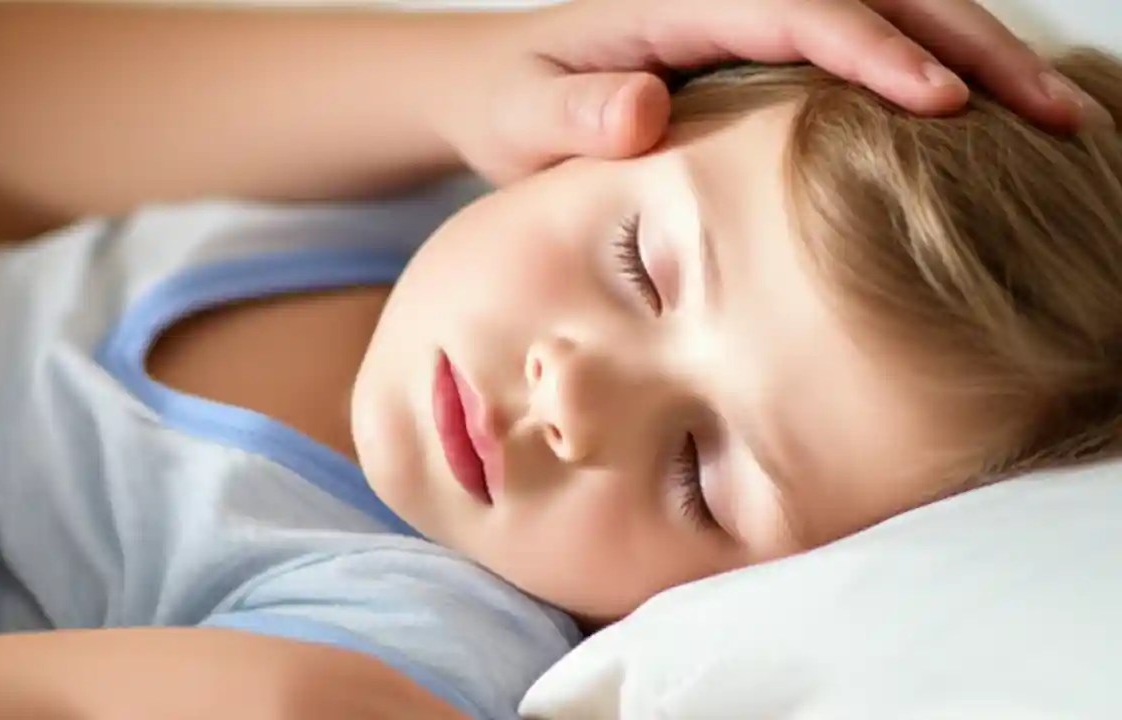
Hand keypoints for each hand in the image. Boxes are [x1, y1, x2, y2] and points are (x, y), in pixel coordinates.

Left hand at [445, 0, 1107, 183]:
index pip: (800, 9)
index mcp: (680, 2)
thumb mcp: (521, 118)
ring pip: (894, 13)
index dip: (878, 52)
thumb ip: (572, 116)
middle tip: (1056, 113)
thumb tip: (645, 106)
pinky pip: (871, 44)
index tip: (946, 106)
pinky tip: (991, 122)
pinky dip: (939, 73)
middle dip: (973, 47)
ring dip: (980, 58)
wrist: (498, 84)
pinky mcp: (770, 46)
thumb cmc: (511, 104)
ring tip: (1059, 118)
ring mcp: (758, 15)